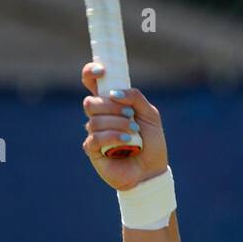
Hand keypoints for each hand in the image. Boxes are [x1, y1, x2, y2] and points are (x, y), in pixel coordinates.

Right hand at [81, 62, 168, 191]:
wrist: (151, 170)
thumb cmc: (151, 141)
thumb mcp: (151, 115)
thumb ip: (136, 98)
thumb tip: (114, 92)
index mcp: (111, 103)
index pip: (92, 83)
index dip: (91, 73)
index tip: (102, 71)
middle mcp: (100, 116)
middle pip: (91, 102)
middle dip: (111, 106)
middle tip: (130, 115)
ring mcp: (94, 132)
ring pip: (94, 120)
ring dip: (117, 123)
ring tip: (134, 132)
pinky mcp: (92, 149)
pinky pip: (95, 137)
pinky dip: (112, 136)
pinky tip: (126, 141)